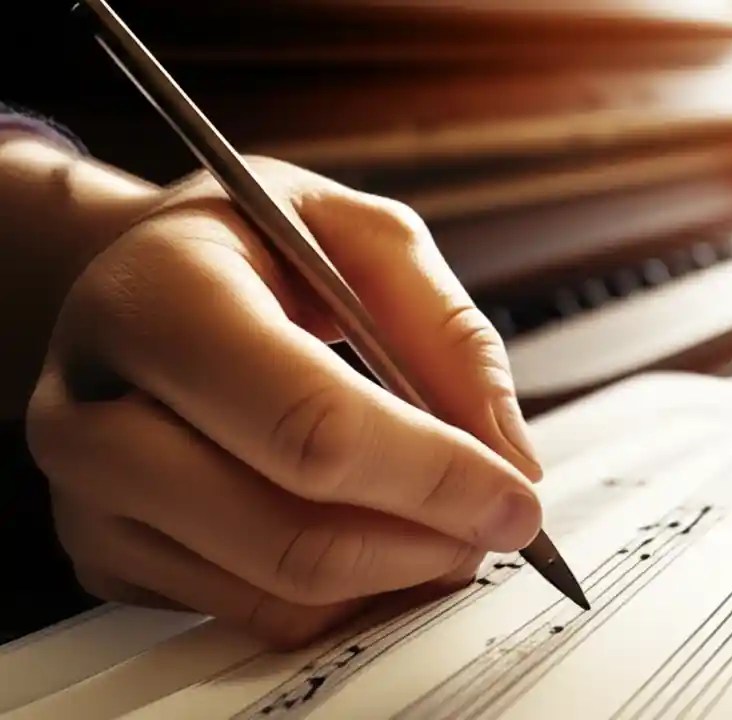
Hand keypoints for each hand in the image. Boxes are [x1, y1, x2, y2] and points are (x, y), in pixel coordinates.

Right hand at [26, 158, 543, 646]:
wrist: (137, 280)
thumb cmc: (254, 249)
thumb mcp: (361, 235)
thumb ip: (445, 332)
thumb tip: (508, 455)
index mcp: (158, 298)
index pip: (307, 422)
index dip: (430, 474)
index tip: (517, 497)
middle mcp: (93, 408)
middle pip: (288, 530)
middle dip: (426, 539)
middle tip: (500, 519)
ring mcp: (87, 497)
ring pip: (276, 592)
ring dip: (398, 575)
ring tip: (449, 524)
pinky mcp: (105, 556)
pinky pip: (255, 614)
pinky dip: (348, 596)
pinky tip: (384, 541)